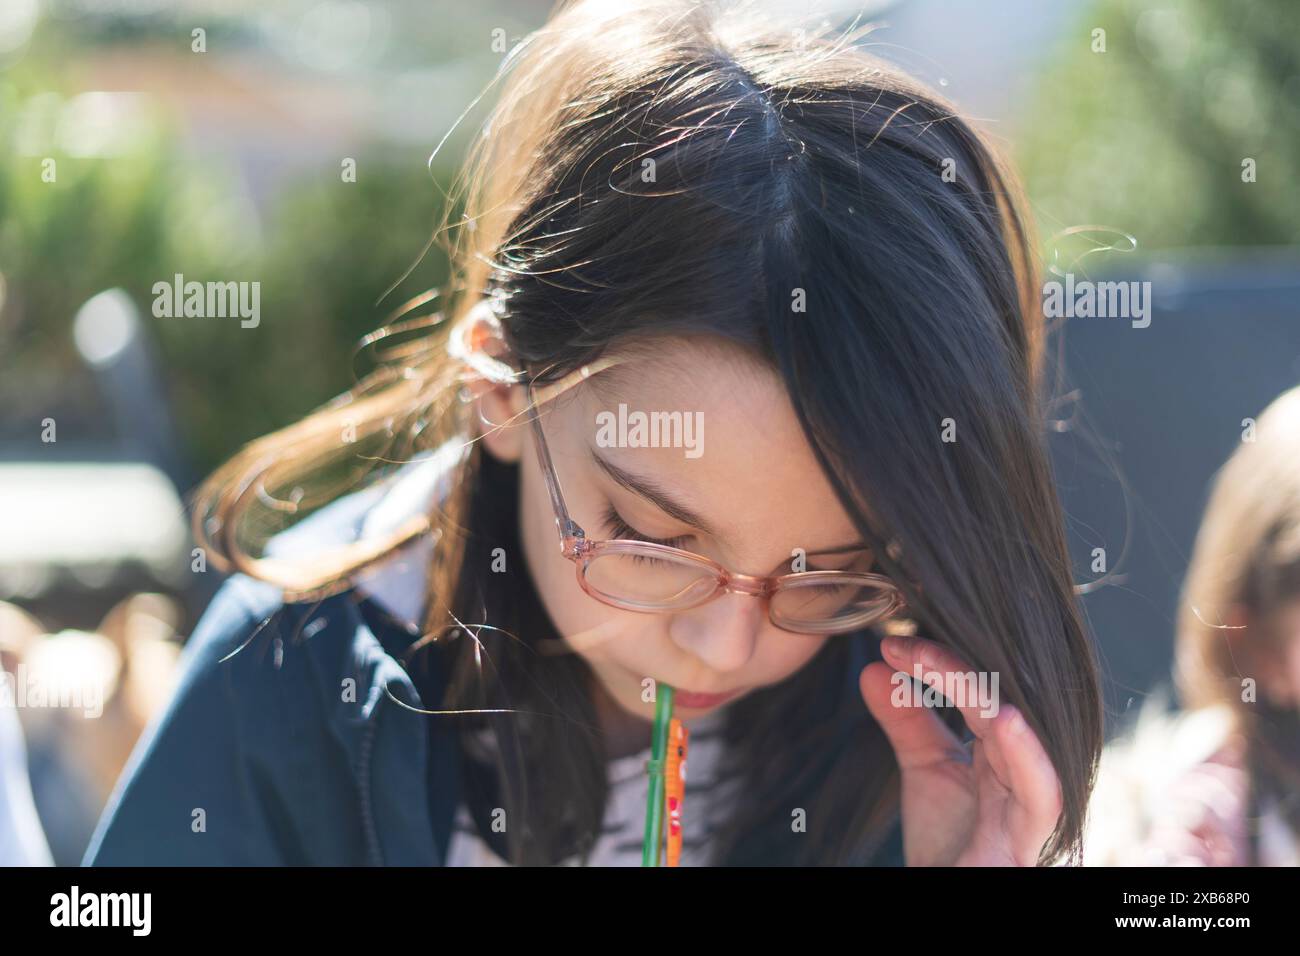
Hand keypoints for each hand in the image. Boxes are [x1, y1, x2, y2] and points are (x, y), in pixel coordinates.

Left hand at [860, 634, 1062, 865]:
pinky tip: (1004, 719)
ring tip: (939, 662)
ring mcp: (1033, 803)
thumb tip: (872, 667)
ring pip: (1020, 735)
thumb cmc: (949, 838)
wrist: (944, 889)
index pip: (980, 689)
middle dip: (952, 669)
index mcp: (1009, 747)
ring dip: (983, 695)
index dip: (939, 662)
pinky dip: (1028, 754)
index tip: (891, 643)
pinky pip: (1042, 793)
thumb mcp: (925, 767)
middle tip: (903, 646)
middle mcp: (1028, 768)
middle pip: (1002, 701)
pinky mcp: (1032, 839)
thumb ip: (905, 719)